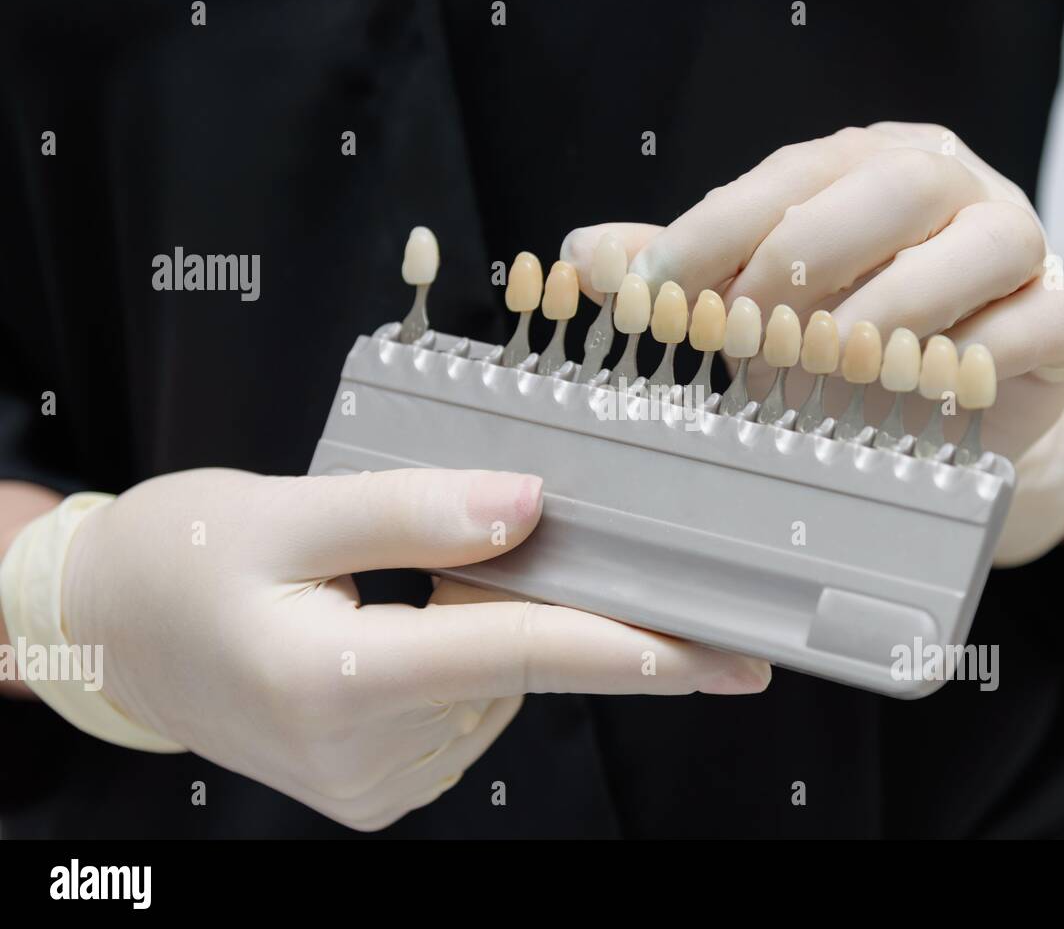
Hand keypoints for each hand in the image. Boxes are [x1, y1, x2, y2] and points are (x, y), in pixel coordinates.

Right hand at [59, 468, 767, 829]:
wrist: (110, 634)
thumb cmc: (179, 560)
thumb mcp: (286, 510)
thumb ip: (414, 510)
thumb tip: (529, 507)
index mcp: (338, 682)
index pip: (520, 653)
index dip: (634, 648)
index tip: (723, 658)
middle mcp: (367, 753)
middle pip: (515, 660)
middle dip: (532, 594)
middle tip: (484, 538)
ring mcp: (376, 781)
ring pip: (497, 680)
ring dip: (482, 619)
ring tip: (387, 582)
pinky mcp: (378, 786)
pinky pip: (466, 705)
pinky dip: (460, 654)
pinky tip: (394, 622)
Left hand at [562, 123, 1063, 561]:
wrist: (941, 406)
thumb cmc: (840, 338)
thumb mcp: (751, 301)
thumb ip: (679, 273)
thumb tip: (580, 254)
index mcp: (862, 163)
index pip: (787, 178)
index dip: (713, 236)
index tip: (651, 298)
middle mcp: (946, 183)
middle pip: (890, 188)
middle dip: (806, 261)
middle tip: (746, 335)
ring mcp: (1016, 242)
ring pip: (976, 244)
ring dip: (892, 308)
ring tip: (830, 362)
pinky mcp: (1061, 316)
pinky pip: (1037, 322)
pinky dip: (975, 359)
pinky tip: (917, 391)